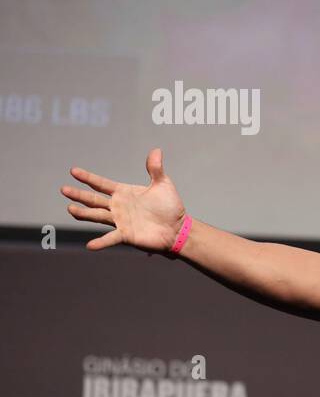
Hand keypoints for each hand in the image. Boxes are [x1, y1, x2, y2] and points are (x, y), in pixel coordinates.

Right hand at [61, 148, 186, 252]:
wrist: (178, 228)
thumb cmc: (170, 206)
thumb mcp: (162, 184)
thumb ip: (155, 169)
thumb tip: (156, 150)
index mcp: (124, 193)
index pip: (101, 183)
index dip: (88, 177)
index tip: (73, 171)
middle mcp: (118, 206)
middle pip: (94, 199)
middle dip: (79, 195)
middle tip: (64, 189)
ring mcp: (120, 221)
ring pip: (97, 216)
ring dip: (83, 214)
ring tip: (70, 209)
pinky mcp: (126, 235)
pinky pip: (111, 238)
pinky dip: (101, 242)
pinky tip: (90, 246)